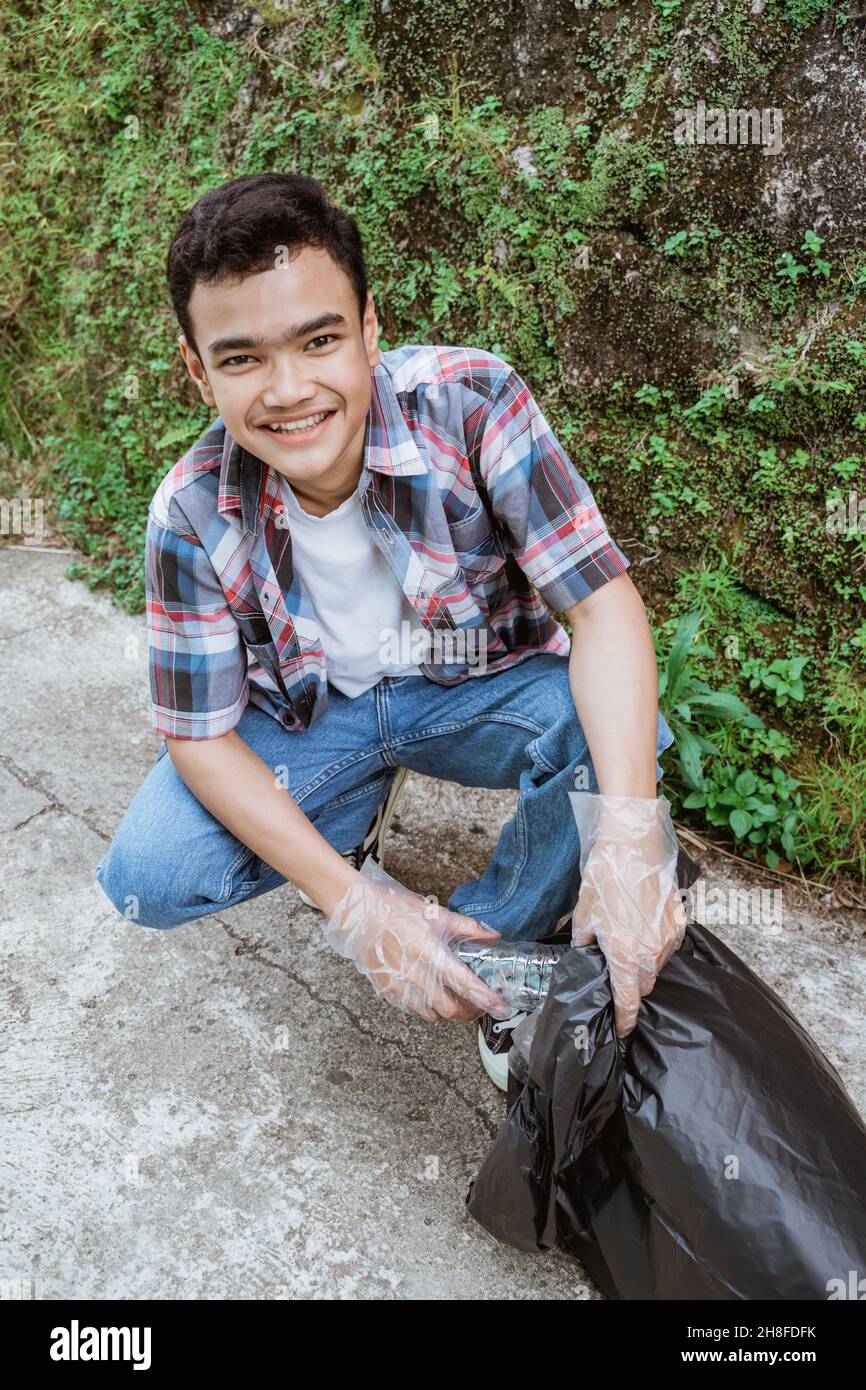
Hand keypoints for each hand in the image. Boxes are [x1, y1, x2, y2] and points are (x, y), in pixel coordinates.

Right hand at [322, 871, 513, 1023]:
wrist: (360, 914)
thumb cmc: (395, 910)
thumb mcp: (435, 913)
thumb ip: (467, 927)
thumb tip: (492, 936)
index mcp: (427, 951)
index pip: (462, 983)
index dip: (484, 998)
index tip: (500, 1007)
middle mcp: (412, 973)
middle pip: (449, 1009)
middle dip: (470, 1012)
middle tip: (480, 1005)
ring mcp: (397, 986)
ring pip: (432, 1015)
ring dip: (450, 1012)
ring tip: (458, 999)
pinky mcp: (387, 992)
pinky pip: (415, 1010)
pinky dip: (429, 1007)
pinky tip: (433, 993)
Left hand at [569, 794, 685, 1037]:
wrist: (632, 847)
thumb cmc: (605, 878)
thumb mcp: (584, 915)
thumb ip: (584, 944)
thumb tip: (585, 956)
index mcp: (625, 955)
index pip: (628, 1001)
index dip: (624, 1020)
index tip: (621, 1029)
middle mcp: (651, 952)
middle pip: (644, 985)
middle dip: (630, 985)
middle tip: (615, 970)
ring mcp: (669, 937)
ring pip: (657, 965)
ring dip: (644, 963)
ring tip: (628, 939)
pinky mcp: (680, 921)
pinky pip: (668, 945)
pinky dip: (656, 944)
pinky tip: (642, 926)